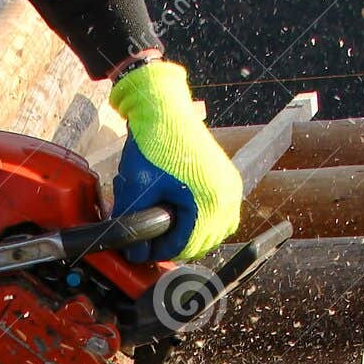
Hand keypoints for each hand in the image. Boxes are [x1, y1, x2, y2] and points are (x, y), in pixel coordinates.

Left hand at [108, 60, 241, 262]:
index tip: (142, 250)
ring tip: (163, 228)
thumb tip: (134, 254)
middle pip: (202, 242)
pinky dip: (201, 220)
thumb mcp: (136, 191)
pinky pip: (219, 214)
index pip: (185, 246)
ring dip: (189, 234)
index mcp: (209, 205)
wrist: (163, 108)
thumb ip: (133, 226)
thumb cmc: (153, 145)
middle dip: (174, 244)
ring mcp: (230, 188)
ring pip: (213, 231)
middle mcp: (227, 199)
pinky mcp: (227, 178)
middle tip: (149, 241)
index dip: (160, 251)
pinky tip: (179, 214)